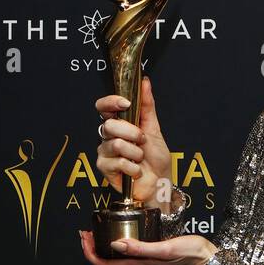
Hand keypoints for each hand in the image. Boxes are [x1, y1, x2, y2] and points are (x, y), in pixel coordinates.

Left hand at [79, 230, 217, 264]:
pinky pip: (130, 252)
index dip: (91, 255)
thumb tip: (115, 245)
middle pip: (109, 262)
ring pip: (118, 258)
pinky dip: (119, 243)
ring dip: (104, 247)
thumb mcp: (165, 248)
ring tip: (98, 232)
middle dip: (93, 249)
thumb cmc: (189, 253)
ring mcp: (146, 261)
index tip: (84, 239)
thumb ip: (141, 248)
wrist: (208, 258)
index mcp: (139, 264)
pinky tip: (123, 233)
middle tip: (86, 233)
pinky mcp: (153, 255)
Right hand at [95, 76, 172, 207]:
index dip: (111, 102)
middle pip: (110, 125)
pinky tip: (136, 171)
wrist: (160, 182)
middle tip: (142, 141)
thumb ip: (147, 105)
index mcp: (118, 124)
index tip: (126, 103)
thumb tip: (144, 81)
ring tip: (140, 158)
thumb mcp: (154, 128)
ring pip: (115, 144)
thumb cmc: (156, 158)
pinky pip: (118, 162)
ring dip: (135, 152)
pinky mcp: (104, 168)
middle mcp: (108, 137)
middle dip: (132, 132)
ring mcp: (104, 152)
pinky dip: (133, 167)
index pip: (103, 107)